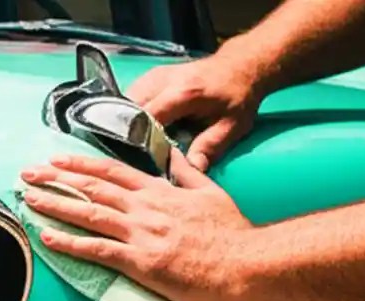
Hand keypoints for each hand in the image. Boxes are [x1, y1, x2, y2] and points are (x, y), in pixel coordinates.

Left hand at [20, 152, 264, 300]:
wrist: (246, 262)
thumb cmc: (231, 232)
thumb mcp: (209, 190)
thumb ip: (186, 170)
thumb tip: (171, 152)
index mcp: (160, 190)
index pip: (112, 170)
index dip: (80, 163)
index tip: (56, 159)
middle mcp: (145, 207)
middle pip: (92, 187)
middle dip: (56, 179)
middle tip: (27, 175)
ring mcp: (142, 233)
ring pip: (89, 214)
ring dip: (55, 205)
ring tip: (29, 200)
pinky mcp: (141, 261)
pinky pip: (97, 249)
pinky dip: (70, 242)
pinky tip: (48, 238)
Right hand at [128, 56, 264, 170]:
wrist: (240, 65)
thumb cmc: (238, 96)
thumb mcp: (232, 126)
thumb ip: (210, 147)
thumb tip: (192, 170)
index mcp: (184, 93)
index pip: (147, 117)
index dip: (140, 139)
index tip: (140, 159)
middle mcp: (163, 81)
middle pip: (129, 109)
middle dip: (128, 133)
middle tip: (134, 154)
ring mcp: (154, 76)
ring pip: (125, 103)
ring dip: (126, 123)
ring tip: (134, 143)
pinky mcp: (150, 77)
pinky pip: (129, 97)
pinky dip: (129, 114)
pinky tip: (137, 129)